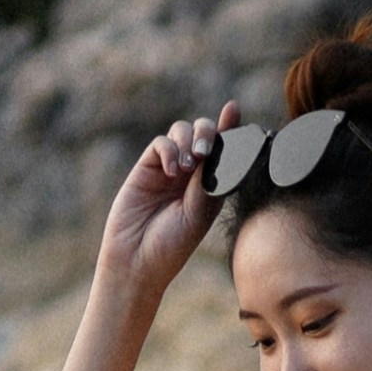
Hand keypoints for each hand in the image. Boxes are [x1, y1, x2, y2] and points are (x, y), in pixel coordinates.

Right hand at [101, 103, 237, 299]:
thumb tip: (219, 145)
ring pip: (182, 132)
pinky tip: (171, 171)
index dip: (230, 127)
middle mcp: (192, 174)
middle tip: (203, 153)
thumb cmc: (172, 245)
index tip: (234, 109)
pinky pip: (160, 143)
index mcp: (212, 185)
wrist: (137, 261)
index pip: (224, 148)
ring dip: (188, 141)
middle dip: (207, 134)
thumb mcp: (199, 212)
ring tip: (186, 166)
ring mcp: (169, 169)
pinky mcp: (147, 168)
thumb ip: (208, 177)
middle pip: (204, 132)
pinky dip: (169, 149)